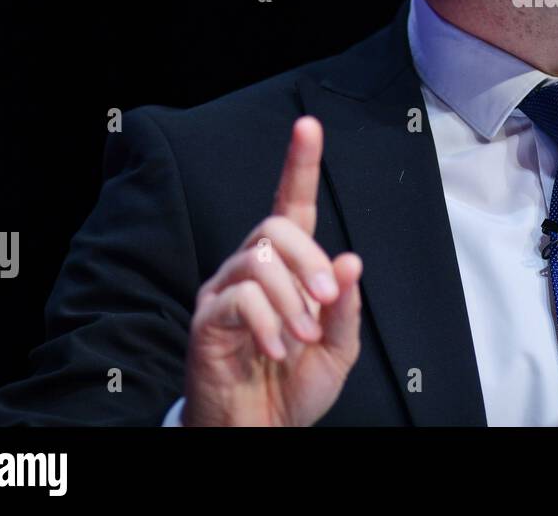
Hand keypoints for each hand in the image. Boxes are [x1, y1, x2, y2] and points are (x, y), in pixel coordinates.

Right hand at [182, 116, 362, 425]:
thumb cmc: (293, 387)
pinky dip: (268, 323)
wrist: (260, 431)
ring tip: (303, 337)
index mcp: (287, 268)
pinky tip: (276, 349)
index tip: (308, 126)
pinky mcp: (207, 320)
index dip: (299, 164)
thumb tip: (350, 261)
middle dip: (309, 260)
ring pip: (257, 259)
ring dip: (291, 298)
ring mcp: (225, 292)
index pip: (291, 204)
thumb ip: (345, 305)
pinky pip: (238, 299)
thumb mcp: (338, 346)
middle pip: (274, 226)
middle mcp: (251, 269)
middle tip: (325, 301)